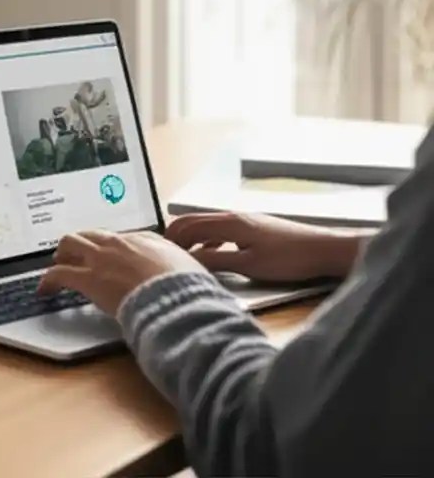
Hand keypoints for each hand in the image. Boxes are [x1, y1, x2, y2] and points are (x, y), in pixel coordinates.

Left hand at [38, 230, 205, 314]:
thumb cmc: (189, 291)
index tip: (108, 256)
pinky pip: (58, 273)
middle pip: (91, 234)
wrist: (176, 299)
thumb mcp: (191, 272)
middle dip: (81, 245)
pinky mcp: (87, 278)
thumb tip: (188, 279)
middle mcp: (121, 243)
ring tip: (58, 266)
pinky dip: (48, 280)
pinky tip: (45, 289)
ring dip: (62, 254)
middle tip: (74, 257)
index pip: (120, 238)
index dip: (110, 248)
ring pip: (69, 244)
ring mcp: (101, 258)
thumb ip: (180, 271)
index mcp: (147, 240)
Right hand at [166, 212, 361, 281]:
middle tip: (161, 253)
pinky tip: (210, 254)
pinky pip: (220, 230)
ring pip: (206, 225)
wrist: (325, 249)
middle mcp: (233, 216)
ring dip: (190, 237)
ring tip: (180, 255)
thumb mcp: (249, 265)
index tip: (157, 254)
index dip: (169, 240)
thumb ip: (216, 261)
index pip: (187, 226)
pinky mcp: (254, 228)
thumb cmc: (290, 258)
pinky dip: (206, 240)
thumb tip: (188, 262)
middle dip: (174, 235)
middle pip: (193, 221)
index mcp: (229, 223)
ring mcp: (244, 221)